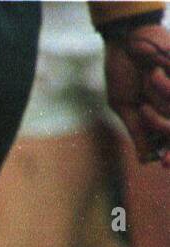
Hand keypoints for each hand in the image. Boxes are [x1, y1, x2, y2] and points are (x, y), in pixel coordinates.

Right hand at [104, 22, 169, 163]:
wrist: (128, 41)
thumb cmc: (124, 72)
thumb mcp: (125, 106)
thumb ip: (137, 132)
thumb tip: (146, 160)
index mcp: (159, 112)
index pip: (168, 137)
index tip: (166, 164)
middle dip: (166, 130)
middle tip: (160, 140)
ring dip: (160, 97)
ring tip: (149, 76)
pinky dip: (163, 84)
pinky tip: (155, 70)